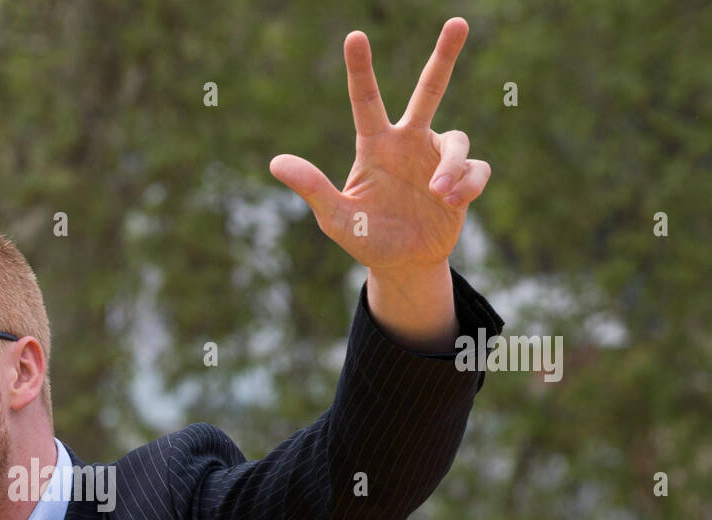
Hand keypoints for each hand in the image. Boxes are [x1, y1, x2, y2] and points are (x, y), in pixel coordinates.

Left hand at [269, 17, 488, 274]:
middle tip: (458, 22)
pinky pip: (475, 169)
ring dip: (450, 167)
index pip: (365, 100)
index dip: (360, 69)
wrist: (402, 264)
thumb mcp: (335, 217)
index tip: (355, 36)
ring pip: (457, 140)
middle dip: (444, 56)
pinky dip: (466, 185)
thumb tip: (275, 162)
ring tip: (437, 195)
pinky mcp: (464, 179)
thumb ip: (312, 188)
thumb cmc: (365, 236)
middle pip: (429, 91)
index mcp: (376, 146)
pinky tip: (451, 204)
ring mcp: (438, 159)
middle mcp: (409, 142)